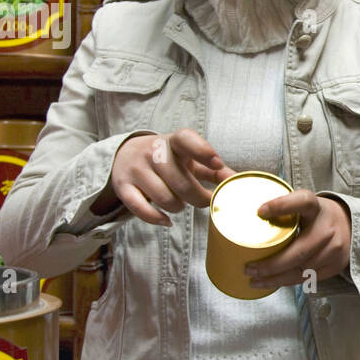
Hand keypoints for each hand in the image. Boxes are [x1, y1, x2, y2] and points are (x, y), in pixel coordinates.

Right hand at [96, 129, 234, 225]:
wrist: (125, 155)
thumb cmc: (168, 159)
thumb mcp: (189, 157)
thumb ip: (214, 169)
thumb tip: (236, 180)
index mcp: (174, 141)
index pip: (187, 139)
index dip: (203, 151)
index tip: (218, 164)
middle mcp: (153, 152)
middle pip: (182, 183)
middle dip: (198, 199)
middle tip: (203, 201)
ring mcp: (136, 168)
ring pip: (165, 199)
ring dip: (178, 207)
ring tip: (180, 203)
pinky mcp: (123, 186)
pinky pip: (142, 209)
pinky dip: (157, 219)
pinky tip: (166, 220)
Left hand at [246, 190, 351, 287]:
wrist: (350, 226)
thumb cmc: (315, 214)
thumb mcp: (301, 201)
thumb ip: (271, 195)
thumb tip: (225, 174)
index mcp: (316, 206)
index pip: (302, 202)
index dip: (282, 205)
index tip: (259, 210)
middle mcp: (327, 227)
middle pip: (298, 250)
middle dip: (270, 264)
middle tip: (247, 268)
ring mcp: (334, 249)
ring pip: (301, 269)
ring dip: (275, 278)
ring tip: (253, 279)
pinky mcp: (334, 265)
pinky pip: (307, 278)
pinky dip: (286, 282)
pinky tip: (270, 283)